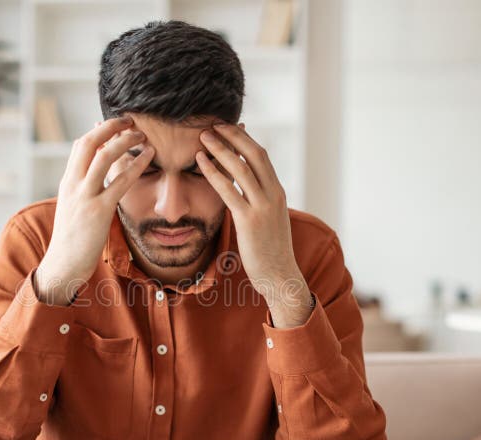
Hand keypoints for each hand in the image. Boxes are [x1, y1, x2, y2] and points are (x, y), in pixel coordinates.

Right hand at [34, 117, 153, 304]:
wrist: (63, 265)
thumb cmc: (72, 240)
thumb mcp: (72, 208)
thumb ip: (82, 190)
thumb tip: (95, 177)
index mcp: (67, 183)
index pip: (79, 146)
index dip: (99, 130)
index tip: (117, 125)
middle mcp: (73, 185)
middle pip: (88, 143)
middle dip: (110, 126)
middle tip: (131, 120)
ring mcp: (84, 197)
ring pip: (103, 156)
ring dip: (124, 140)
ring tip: (142, 134)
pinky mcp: (98, 211)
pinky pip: (120, 181)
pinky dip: (136, 165)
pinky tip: (149, 156)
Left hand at [196, 123, 313, 326]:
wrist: (280, 276)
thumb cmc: (270, 251)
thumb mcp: (269, 220)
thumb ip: (258, 202)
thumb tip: (244, 190)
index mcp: (278, 192)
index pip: (262, 156)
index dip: (244, 139)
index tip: (227, 128)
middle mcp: (273, 194)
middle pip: (254, 154)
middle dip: (233, 135)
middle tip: (213, 124)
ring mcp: (263, 207)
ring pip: (241, 167)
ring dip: (220, 148)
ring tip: (203, 137)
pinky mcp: (249, 220)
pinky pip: (229, 190)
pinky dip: (213, 172)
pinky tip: (200, 162)